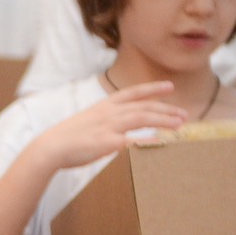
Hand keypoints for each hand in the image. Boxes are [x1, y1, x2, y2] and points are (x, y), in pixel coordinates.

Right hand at [33, 81, 184, 171]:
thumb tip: (121, 130)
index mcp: (105, 106)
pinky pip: (132, 140)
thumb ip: (108, 123)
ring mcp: (108, 127)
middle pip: (143, 107)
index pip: (133, 93)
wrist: (51, 147)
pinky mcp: (106, 142)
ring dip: (163, 120)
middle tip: (184, 114)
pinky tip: (161, 142)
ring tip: (180, 125)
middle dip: (166, 109)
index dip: (153, 89)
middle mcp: (109, 113)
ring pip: (142, 118)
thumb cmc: (70, 137)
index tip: (169, 87)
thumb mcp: (90, 122)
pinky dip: (148, 140)